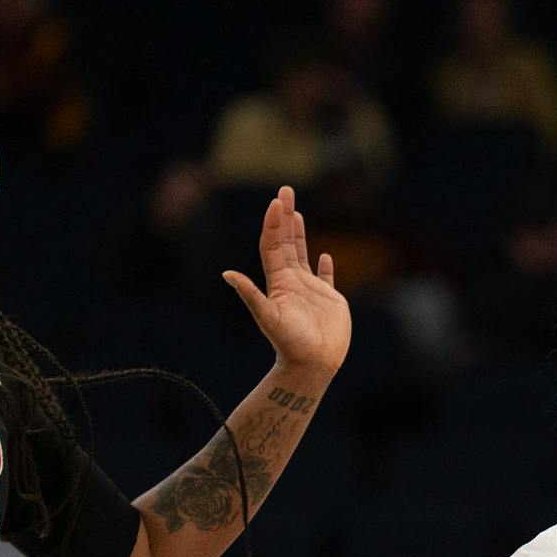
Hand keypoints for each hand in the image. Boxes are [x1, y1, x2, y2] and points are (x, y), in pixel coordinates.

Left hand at [220, 186, 348, 378]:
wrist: (311, 366)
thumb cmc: (290, 344)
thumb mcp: (267, 317)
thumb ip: (250, 294)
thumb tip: (227, 274)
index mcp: (278, 282)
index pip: (273, 245)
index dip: (274, 223)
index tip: (277, 201)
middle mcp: (292, 282)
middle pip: (286, 242)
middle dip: (285, 216)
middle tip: (285, 190)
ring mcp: (310, 290)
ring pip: (302, 254)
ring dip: (299, 233)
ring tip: (295, 212)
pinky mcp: (328, 300)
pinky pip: (325, 277)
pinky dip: (324, 266)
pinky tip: (323, 255)